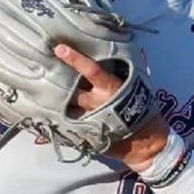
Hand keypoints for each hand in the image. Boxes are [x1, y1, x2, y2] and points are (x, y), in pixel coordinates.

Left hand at [53, 43, 170, 170]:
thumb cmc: (144, 112)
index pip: (91, 70)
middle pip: (72, 89)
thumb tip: (122, 54)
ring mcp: (89, 118)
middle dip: (60, 80)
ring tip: (46, 90)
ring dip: (59, 99)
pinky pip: (70, 122)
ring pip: (68, 105)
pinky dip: (62, 117)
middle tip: (47, 67)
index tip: (60, 48)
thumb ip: (125, 73)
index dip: (75, 59)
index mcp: (112, 89)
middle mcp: (98, 102)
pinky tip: (52, 112)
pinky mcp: (85, 132)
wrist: (146, 144)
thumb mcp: (138, 88)